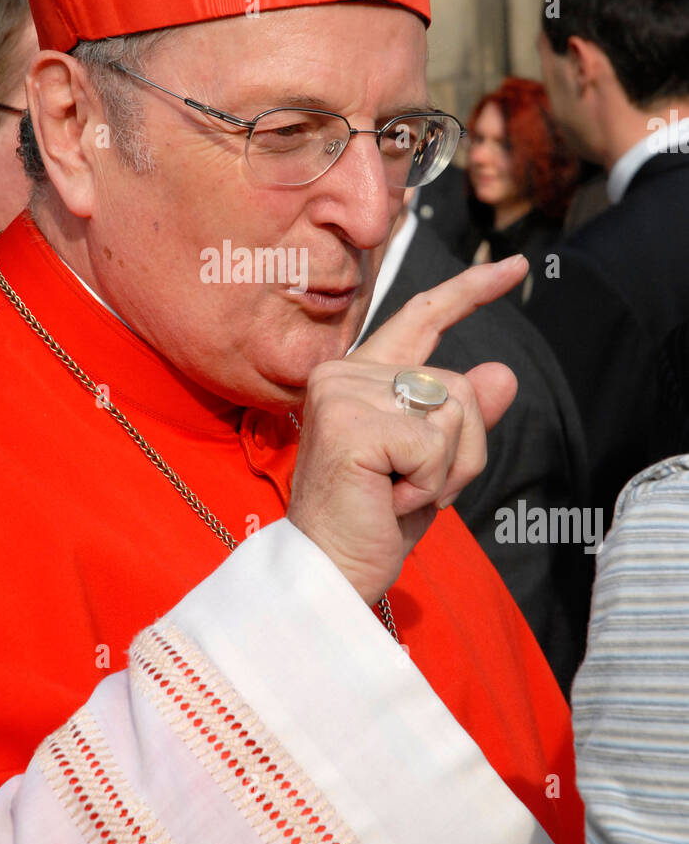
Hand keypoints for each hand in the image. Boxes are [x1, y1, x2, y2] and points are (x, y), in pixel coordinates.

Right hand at [287, 255, 526, 605]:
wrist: (330, 574)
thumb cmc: (374, 523)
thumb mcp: (434, 465)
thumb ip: (463, 417)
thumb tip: (503, 372)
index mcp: (361, 377)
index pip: (422, 317)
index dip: (471, 292)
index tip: (514, 269)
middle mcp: (344, 373)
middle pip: (457, 384)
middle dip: (460, 449)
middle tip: (410, 488)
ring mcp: (342, 393)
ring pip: (453, 411)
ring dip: (445, 469)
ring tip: (397, 493)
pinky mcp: (350, 422)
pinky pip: (435, 442)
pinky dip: (429, 483)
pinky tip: (389, 498)